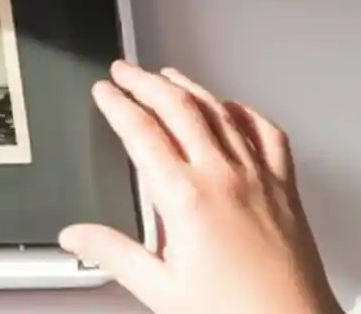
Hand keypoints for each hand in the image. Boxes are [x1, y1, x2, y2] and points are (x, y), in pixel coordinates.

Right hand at [59, 62, 340, 313]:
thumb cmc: (235, 312)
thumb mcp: (160, 288)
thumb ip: (114, 254)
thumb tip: (76, 236)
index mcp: (186, 198)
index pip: (142, 132)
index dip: (118, 105)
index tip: (105, 92)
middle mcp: (222, 177)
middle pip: (178, 108)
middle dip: (146, 82)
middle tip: (125, 71)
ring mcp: (257, 176)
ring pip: (219, 112)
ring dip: (189, 87)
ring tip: (168, 76)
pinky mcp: (284, 186)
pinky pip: (267, 133)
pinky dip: (245, 112)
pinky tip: (233, 108)